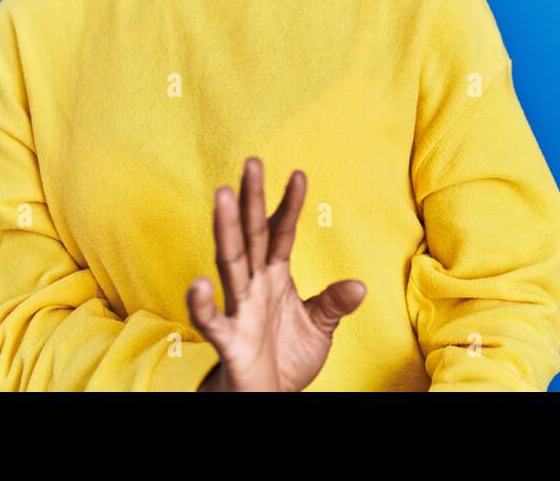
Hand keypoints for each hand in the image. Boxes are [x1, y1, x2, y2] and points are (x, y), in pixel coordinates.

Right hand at [188, 156, 365, 390]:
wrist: (266, 397)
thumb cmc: (286, 356)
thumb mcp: (319, 326)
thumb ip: (334, 303)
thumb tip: (360, 285)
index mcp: (274, 277)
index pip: (281, 233)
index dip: (289, 205)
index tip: (299, 173)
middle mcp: (254, 285)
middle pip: (251, 235)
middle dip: (251, 199)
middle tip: (252, 161)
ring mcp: (239, 309)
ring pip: (231, 262)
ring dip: (226, 229)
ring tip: (223, 195)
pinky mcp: (230, 339)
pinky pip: (213, 320)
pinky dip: (203, 303)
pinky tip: (199, 283)